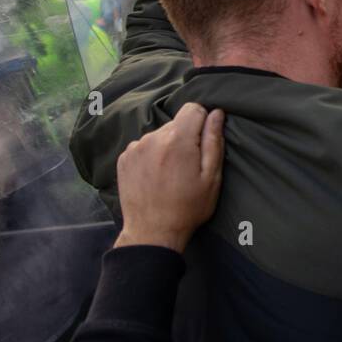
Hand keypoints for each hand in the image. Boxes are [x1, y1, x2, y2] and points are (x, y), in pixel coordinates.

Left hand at [114, 103, 225, 253]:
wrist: (152, 232)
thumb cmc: (188, 207)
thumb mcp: (211, 177)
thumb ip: (214, 141)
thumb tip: (216, 113)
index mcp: (177, 140)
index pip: (193, 108)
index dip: (203, 122)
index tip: (203, 144)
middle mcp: (153, 137)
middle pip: (177, 123)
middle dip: (186, 138)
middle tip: (188, 166)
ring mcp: (135, 147)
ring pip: (160, 134)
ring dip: (168, 147)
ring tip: (171, 173)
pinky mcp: (124, 158)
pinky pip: (145, 145)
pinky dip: (152, 155)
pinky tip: (156, 176)